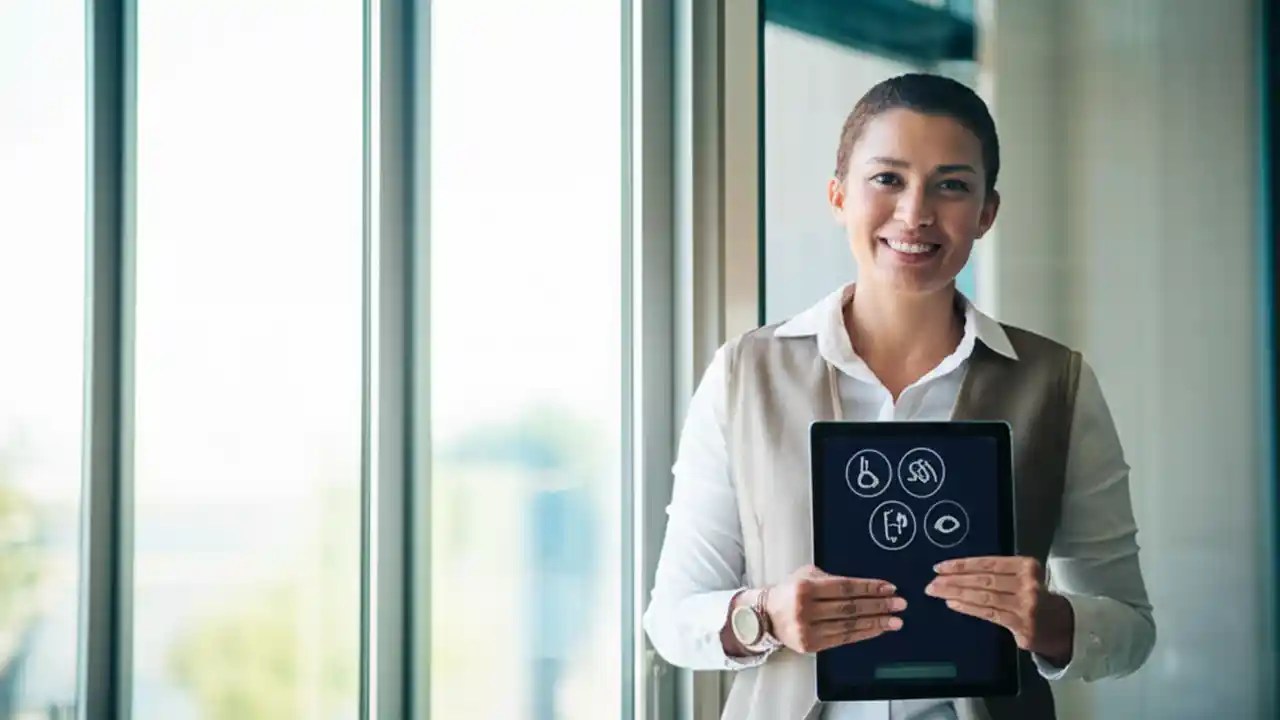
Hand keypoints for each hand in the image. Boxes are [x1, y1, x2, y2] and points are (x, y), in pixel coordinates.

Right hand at [765, 565, 905, 653]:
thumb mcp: (806, 576)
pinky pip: (843, 639)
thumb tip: (867, 587)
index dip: (869, 588)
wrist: (765, 615)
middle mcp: (805, 609)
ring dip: (876, 623)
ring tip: (895, 620)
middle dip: (879, 606)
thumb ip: (831, 579)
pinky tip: (877, 629)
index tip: (890, 588)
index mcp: (805, 587)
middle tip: (900, 604)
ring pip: (850, 626)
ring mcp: (808, 630)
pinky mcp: (811, 645)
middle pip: (850, 608)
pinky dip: (863, 634)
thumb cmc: (790, 591)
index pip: (845, 588)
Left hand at [926, 556, 1073, 665]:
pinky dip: (968, 608)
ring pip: (983, 596)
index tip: (940, 567)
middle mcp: (1027, 584)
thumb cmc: (1038, 597)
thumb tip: (959, 573)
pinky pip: (989, 614)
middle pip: (983, 580)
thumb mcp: (1024, 578)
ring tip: (937, 592)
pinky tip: (953, 604)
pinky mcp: (1022, 625)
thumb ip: (999, 573)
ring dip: (956, 594)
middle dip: (953, 581)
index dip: (962, 565)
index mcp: (1026, 566)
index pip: (988, 563)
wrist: (1066, 624)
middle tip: (932, 582)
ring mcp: (1025, 605)